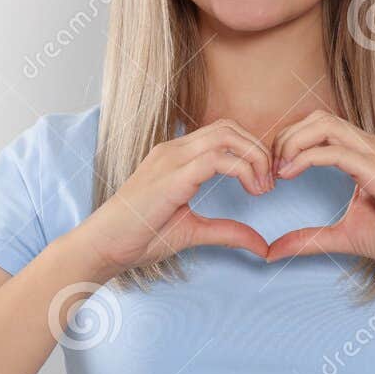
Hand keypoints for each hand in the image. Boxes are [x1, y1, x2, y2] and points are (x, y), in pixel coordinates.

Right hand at [77, 118, 274, 274]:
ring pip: (225, 136)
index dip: (251, 151)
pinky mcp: (171, 175)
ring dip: (253, 157)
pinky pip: (216, 159)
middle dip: (258, 150)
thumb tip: (262, 245)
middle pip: (228, 127)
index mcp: (176, 157)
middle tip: (270, 182)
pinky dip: (242, 170)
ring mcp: (171, 159)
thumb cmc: (138, 237)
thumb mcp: (194, 232)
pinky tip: (251, 189)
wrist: (104, 246)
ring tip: (263, 187)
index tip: (265, 182)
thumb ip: (228, 232)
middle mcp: (173, 150)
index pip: (222, 134)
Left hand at [265, 110, 374, 272]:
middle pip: (318, 118)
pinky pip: (335, 152)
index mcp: (364, 154)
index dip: (289, 143)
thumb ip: (308, 239)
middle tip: (269, 168)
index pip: (319, 128)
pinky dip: (306, 158)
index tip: (272, 172)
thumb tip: (271, 251)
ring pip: (324, 125)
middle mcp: (370, 146)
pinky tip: (289, 174)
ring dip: (293, 143)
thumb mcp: (342, 237)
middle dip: (286, 137)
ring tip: (278, 170)